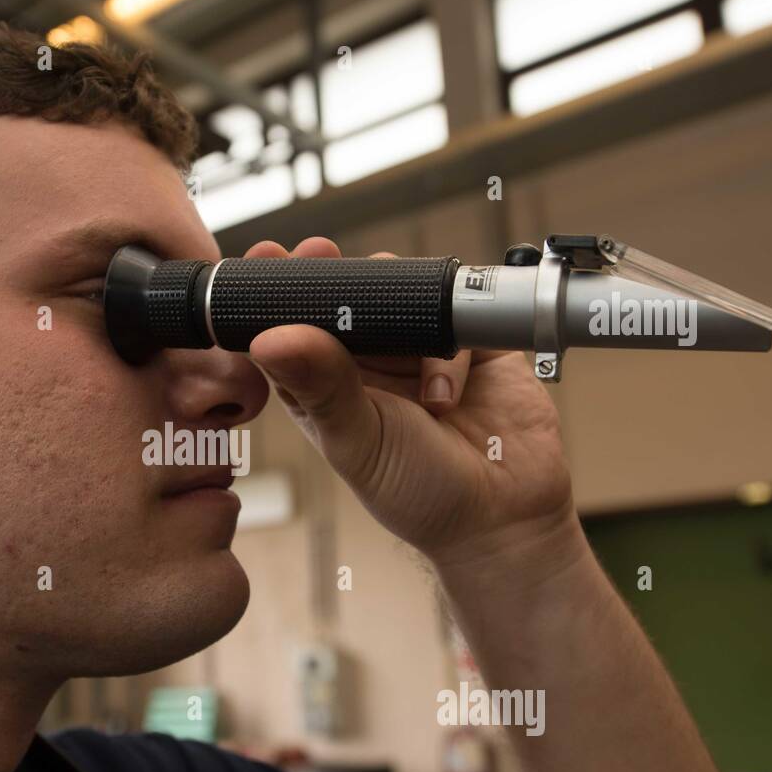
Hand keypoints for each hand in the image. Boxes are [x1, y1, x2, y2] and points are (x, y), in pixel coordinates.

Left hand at [245, 237, 577, 570]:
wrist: (504, 518)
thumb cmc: (418, 493)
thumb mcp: (359, 440)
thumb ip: (321, 387)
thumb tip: (268, 338)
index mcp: (325, 387)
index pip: (291, 329)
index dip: (277, 294)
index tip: (266, 257)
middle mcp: (371, 364)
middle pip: (347, 297)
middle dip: (337, 275)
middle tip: (319, 252)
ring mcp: (423, 351)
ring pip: (404, 293)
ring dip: (399, 303)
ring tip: (399, 340)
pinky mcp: (476, 346)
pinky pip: (461, 315)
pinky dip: (452, 350)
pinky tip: (447, 396)